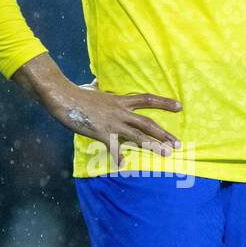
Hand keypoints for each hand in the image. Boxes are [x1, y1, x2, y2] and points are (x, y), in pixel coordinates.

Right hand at [13, 55, 181, 167]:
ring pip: (138, 135)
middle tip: (178, 144)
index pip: (147, 99)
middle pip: (148, 123)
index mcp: (121, 100)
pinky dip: (118, 156)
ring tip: (166, 154)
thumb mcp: (93, 89)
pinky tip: (124, 164)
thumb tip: (94, 82)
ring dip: (153, 145)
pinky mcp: (101, 132)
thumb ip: (98, 88)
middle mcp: (120, 112)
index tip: (180, 106)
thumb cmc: (77, 93)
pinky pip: (113, 147)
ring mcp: (112, 123)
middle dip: (164, 134)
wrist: (65, 97)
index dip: (164, 103)